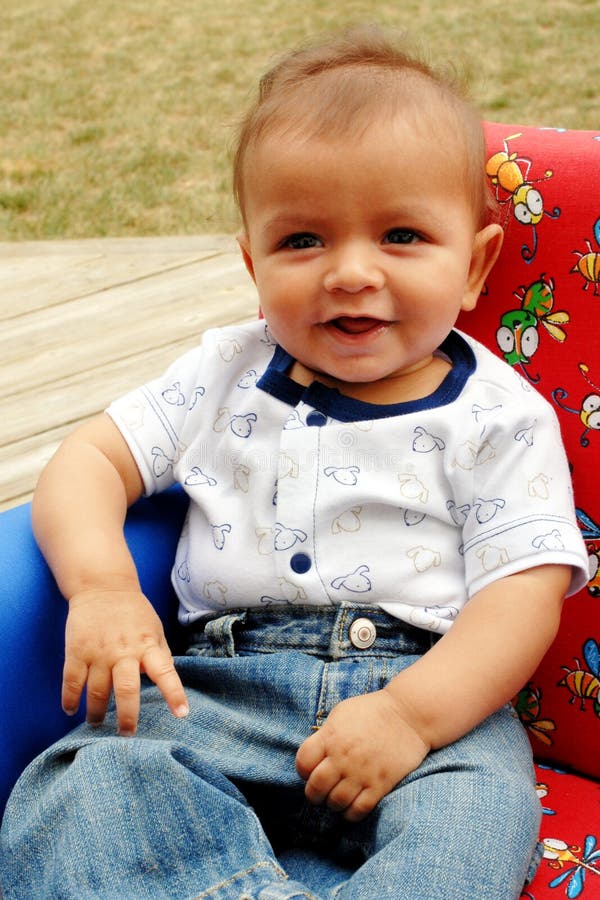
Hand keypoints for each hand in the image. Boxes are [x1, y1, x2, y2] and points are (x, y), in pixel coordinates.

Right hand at [62, 589, 188, 735]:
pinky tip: (71, 710)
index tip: (182, 714)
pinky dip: (70, 700)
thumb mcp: (155, 629)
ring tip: (97, 723)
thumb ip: (160, 655)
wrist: (103, 586)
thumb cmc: (134, 612)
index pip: (165, 673)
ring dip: (96, 713)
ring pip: (96, 692)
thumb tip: (168, 681)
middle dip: (127, 716)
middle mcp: (124, 652)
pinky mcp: (76, 651)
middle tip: (127, 734)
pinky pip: (72, 682)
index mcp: (147, 646)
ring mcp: (98, 652)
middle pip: (126, 690)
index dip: (174, 694)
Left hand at [295, 690, 428, 821]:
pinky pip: (359, 809)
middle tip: (320, 793)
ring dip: (332, 804)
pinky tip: (351, 806)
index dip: (303, 770)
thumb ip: (325, 734)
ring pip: (335, 802)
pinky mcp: (380, 784)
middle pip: (315, 787)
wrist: (408, 714)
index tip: (310, 771)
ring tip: (336, 799)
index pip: (303, 762)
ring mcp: (361, 772)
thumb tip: (314, 755)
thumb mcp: (342, 713)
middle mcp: (343, 756)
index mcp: (330, 736)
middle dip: (314, 794)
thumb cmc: (372, 711)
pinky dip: (351, 813)